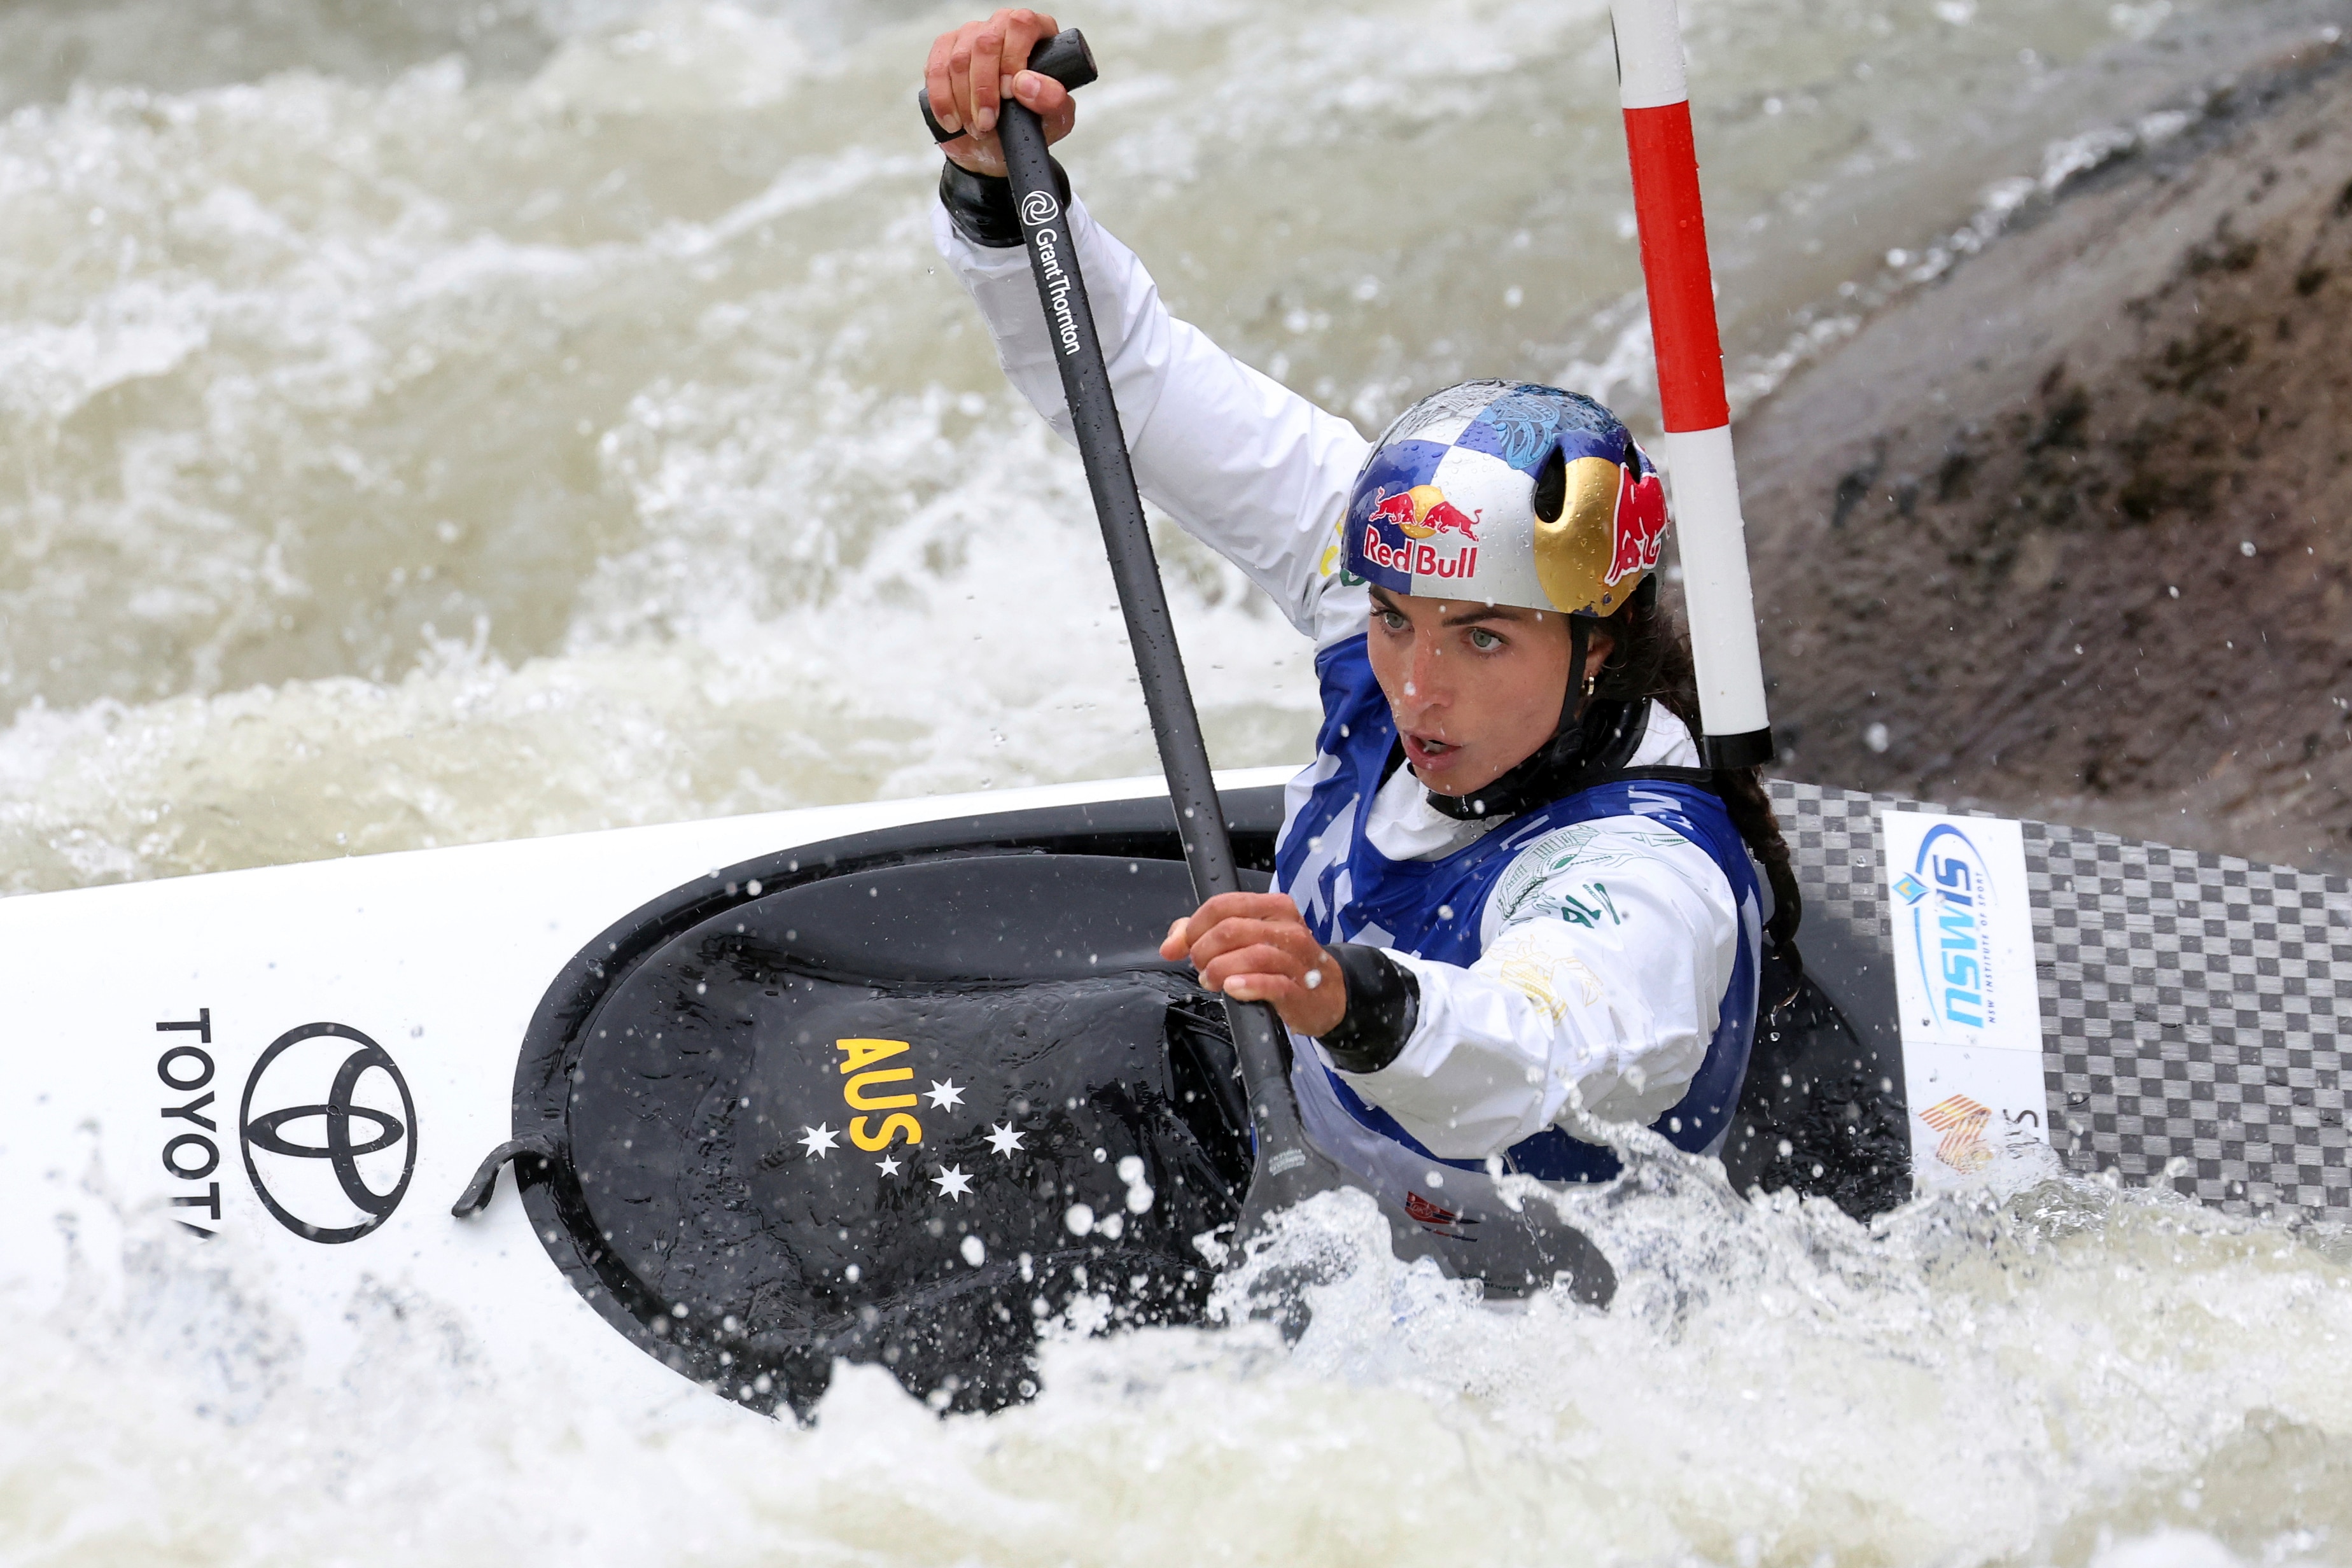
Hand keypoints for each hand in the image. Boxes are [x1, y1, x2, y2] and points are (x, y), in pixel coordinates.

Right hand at [924, 9, 1077, 176]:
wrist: (998, 143)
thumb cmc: (1031, 124)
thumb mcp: (1056, 120)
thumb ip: (1053, 101)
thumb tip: (1025, 84)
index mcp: (1035, 33)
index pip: (1021, 25)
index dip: (1013, 59)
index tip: (1009, 95)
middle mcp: (1002, 27)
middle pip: (985, 42)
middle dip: (983, 89)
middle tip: (988, 123)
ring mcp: (971, 36)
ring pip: (959, 59)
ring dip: (964, 101)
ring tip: (976, 128)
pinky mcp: (945, 50)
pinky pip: (935, 69)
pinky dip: (942, 100)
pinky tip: (953, 121)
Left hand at [1160, 892, 1347, 1037]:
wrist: (1327, 995)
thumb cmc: (1282, 963)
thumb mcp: (1248, 940)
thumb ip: (1204, 935)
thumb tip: (1169, 945)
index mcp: (1274, 908)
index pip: (1224, 905)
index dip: (1195, 926)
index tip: (1184, 946)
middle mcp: (1288, 928)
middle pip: (1232, 929)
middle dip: (1204, 950)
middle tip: (1200, 967)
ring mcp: (1297, 959)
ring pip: (1251, 955)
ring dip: (1220, 970)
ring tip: (1211, 981)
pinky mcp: (1301, 989)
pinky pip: (1271, 983)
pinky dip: (1246, 985)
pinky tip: (1232, 988)